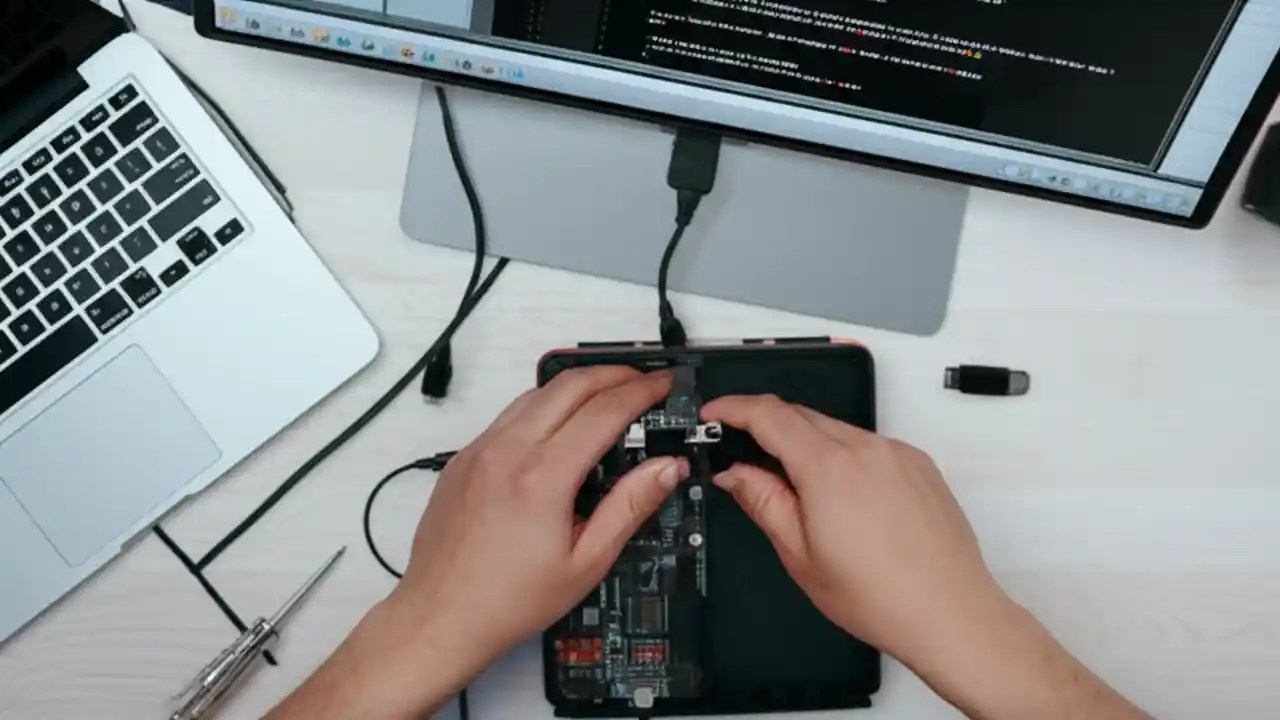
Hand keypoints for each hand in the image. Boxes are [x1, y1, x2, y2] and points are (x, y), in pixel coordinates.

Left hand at [270, 367, 686, 718]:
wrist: (440, 617)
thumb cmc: (508, 601)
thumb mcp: (586, 562)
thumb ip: (630, 507)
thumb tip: (667, 468)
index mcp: (543, 477)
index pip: (604, 411)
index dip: (642, 391)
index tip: (663, 385)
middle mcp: (507, 451)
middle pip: (570, 384)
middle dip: (614, 373)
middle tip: (642, 382)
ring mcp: (479, 450)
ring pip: (536, 393)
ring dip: (577, 386)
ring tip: (607, 398)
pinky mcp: (463, 458)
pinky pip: (508, 416)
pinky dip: (543, 408)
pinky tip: (559, 429)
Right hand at [703, 395, 1147, 719]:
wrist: (951, 614)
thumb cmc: (879, 596)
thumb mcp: (801, 555)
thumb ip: (764, 502)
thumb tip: (735, 472)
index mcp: (829, 467)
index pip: (769, 415)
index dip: (734, 408)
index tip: (714, 414)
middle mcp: (866, 448)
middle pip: (802, 416)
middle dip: (766, 427)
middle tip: (743, 455)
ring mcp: (897, 453)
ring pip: (836, 430)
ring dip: (806, 444)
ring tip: (795, 488)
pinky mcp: (919, 465)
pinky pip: (868, 446)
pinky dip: (843, 457)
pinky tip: (841, 498)